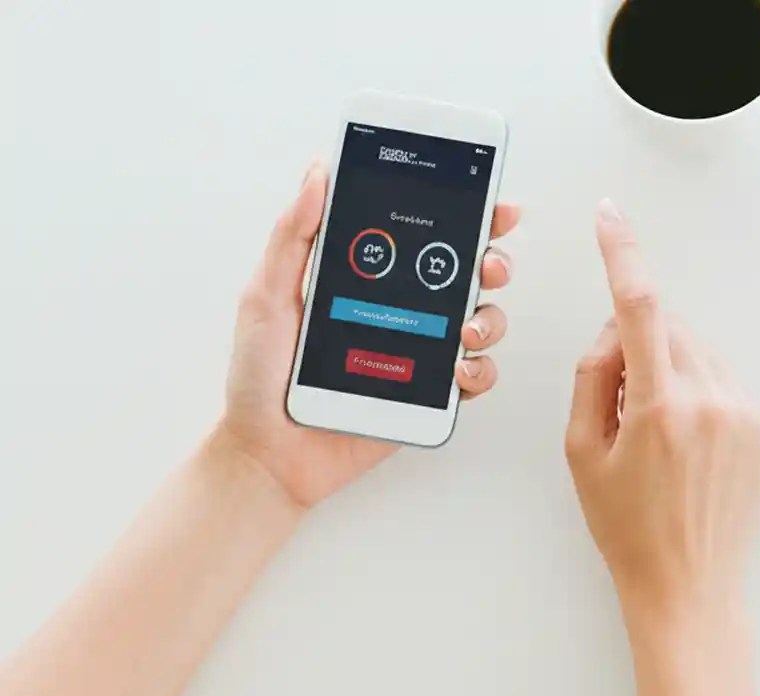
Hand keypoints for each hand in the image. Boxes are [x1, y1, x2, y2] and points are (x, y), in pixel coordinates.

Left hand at [217, 162, 521, 508]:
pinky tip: (457, 369)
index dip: (465, 213)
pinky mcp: (430, 396)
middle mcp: (404, 310)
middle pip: (468, 273)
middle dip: (492, 260)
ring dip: (489, 317)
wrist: (268, 452)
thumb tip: (319, 173)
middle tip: (487, 265)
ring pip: (482, 321)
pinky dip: (479, 370)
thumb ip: (294, 235)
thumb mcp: (266, 294)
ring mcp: (421, 352)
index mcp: (369, 278)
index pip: (425, 235)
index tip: (491, 201)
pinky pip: (475, 377)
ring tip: (465, 328)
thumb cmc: (260, 375)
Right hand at [565, 200, 759, 615]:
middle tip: (621, 407)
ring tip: (659, 435)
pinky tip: (690, 445)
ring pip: (699, 353)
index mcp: (659, 409)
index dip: (622, 254)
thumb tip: (612, 334)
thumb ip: (591, 377)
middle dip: (638, 350)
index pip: (640, 308)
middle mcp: (712, 404)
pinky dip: (701, 395)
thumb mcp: (581, 453)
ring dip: (672, 373)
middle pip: (669, 330)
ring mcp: (747, 415)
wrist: (689, 586)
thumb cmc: (630, 529)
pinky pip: (724, 381)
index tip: (611, 217)